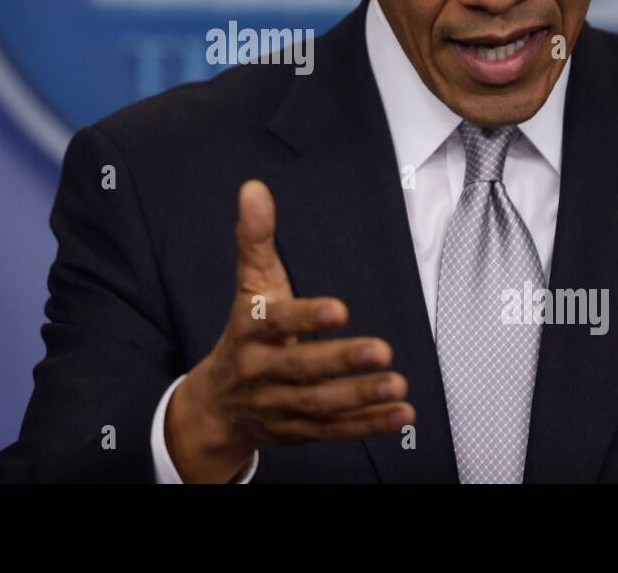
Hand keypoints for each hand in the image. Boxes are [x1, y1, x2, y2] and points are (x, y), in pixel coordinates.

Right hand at [165, 179, 413, 481]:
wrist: (216, 405)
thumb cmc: (244, 333)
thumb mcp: (249, 286)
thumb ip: (255, 238)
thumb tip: (254, 187)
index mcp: (249, 331)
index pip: (276, 323)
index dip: (306, 317)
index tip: (339, 309)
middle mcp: (261, 371)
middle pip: (302, 368)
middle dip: (342, 361)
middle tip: (382, 350)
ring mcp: (279, 405)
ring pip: (321, 404)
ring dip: (361, 396)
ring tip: (397, 384)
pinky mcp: (298, 431)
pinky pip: (334, 431)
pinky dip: (369, 424)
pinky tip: (401, 413)